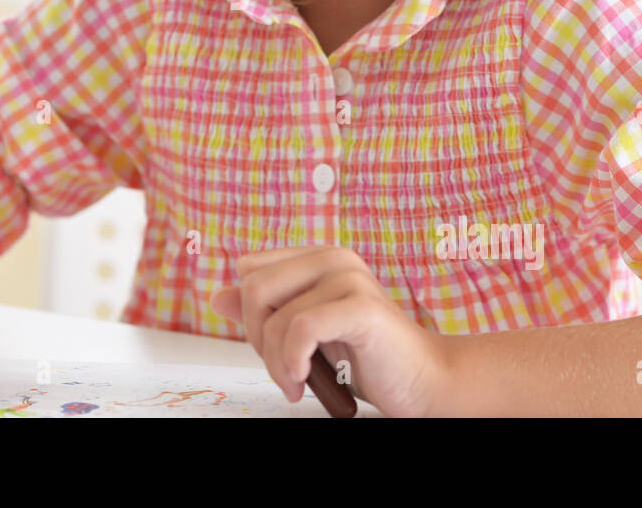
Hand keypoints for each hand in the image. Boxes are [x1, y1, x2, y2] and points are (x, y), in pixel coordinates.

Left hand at [209, 246, 449, 416]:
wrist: (423, 380)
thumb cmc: (368, 357)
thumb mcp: (306, 333)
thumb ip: (265, 313)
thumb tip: (218, 296)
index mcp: (318, 258)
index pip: (250, 271)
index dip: (252, 313)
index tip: (274, 347)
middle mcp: (333, 258)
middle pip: (254, 288)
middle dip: (258, 338)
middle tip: (283, 368)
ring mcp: (349, 278)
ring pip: (275, 316)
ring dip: (277, 363)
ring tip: (297, 383)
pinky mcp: (361, 306)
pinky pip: (300, 329)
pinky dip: (292, 361)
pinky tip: (303, 380)